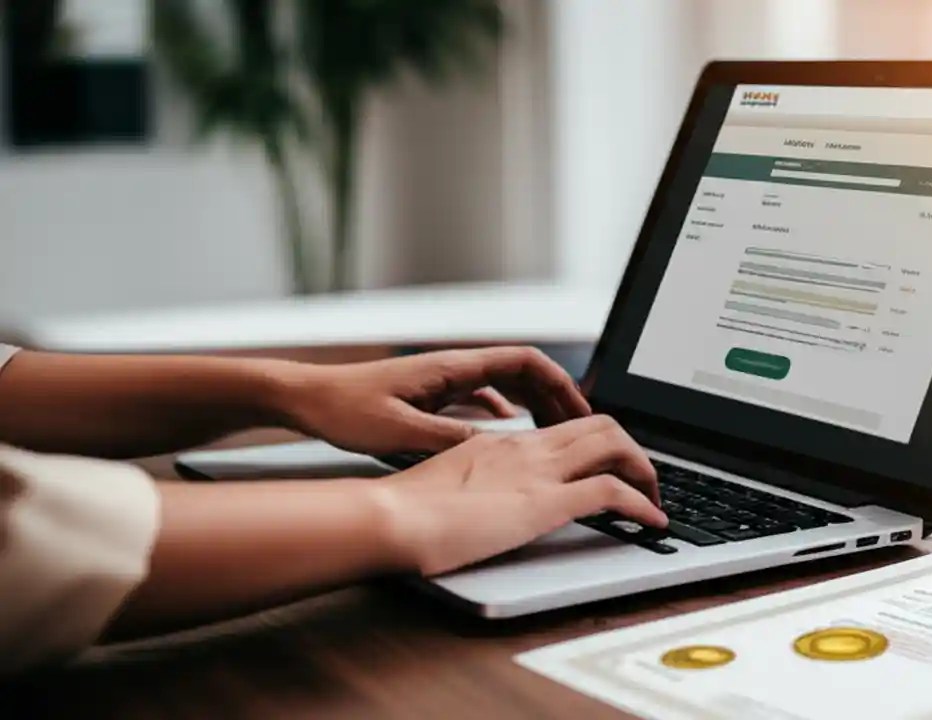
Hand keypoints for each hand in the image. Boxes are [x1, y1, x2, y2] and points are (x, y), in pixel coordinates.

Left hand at [280, 346, 590, 454]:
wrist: (304, 397)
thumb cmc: (343, 408)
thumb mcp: (397, 431)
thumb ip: (448, 440)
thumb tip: (496, 450)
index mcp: (452, 367)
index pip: (524, 362)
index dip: (559, 383)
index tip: (581, 410)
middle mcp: (454, 368)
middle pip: (523, 373)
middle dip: (557, 397)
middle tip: (580, 429)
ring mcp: (444, 381)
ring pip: (505, 386)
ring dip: (535, 406)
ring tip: (556, 434)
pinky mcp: (432, 396)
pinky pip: (484, 400)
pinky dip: (507, 415)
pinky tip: (510, 438)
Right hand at [371, 415, 665, 575]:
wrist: (391, 518)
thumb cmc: (403, 512)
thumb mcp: (447, 487)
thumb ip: (472, 484)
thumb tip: (479, 499)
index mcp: (504, 444)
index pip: (566, 427)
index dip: (597, 441)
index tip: (611, 463)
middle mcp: (528, 448)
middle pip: (600, 425)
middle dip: (632, 450)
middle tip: (643, 481)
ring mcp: (539, 471)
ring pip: (615, 445)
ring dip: (646, 471)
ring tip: (656, 499)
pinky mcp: (546, 501)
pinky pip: (613, 490)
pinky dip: (643, 504)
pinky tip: (654, 522)